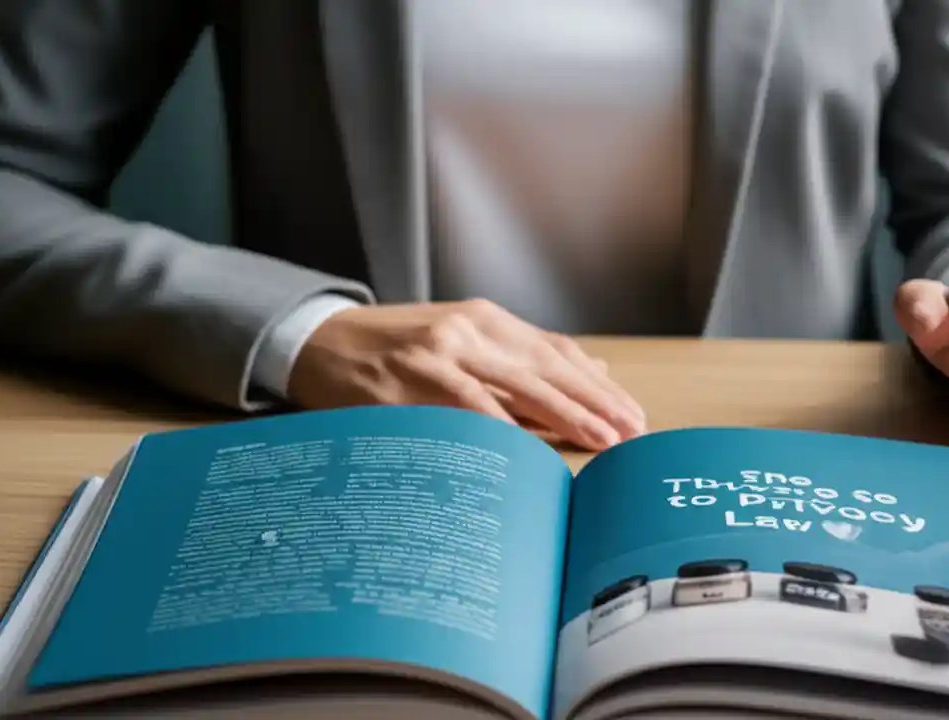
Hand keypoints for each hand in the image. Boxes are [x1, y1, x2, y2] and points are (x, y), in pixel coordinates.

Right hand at [286, 299, 646, 449]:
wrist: (317, 343)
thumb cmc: (394, 350)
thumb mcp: (460, 339)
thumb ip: (519, 357)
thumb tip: (592, 370)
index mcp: (485, 319)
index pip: (556, 353)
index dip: (598, 385)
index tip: (632, 414)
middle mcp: (467, 330)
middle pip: (546, 368)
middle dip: (595, 402)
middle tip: (631, 434)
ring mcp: (436, 356)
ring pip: (514, 388)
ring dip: (562, 416)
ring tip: (599, 440)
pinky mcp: (404, 384)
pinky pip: (462, 410)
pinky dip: (498, 430)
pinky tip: (529, 449)